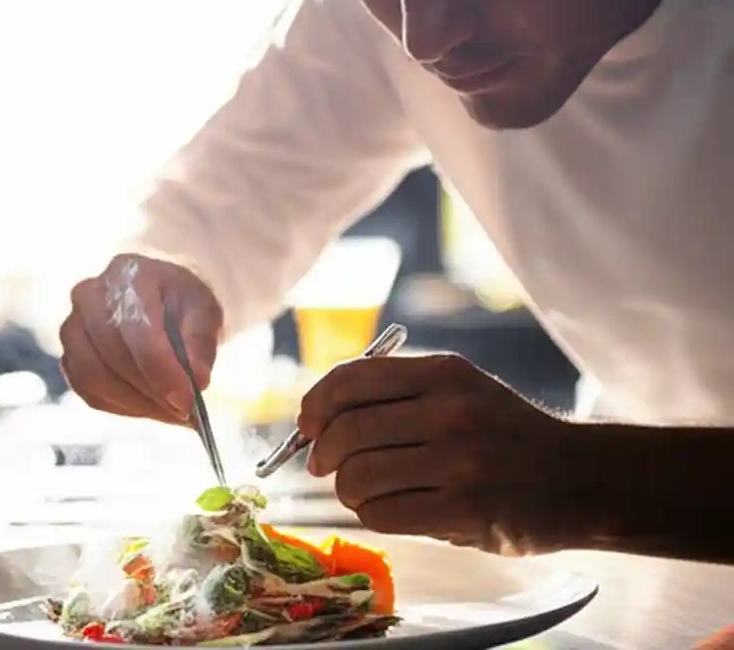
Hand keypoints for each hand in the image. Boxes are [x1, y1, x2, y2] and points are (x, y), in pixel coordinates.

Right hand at [59, 254, 222, 424]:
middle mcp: (88, 295)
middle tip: (181, 410)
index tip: (185, 399)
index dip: (159, 368)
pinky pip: (87, 391)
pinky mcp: (68, 357)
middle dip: (148, 389)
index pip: (135, 326)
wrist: (157, 300)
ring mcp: (72, 326)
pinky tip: (147, 406)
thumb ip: (201, 341)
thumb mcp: (204, 311)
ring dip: (133, 401)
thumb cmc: (180, 302)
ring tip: (167, 410)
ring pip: (91, 375)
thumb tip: (196, 379)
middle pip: (110, 352)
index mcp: (126, 274)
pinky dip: (119, 406)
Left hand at [298, 353, 577, 554]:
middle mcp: (451, 412)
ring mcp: (459, 463)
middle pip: (347, 431)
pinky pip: (383, 514)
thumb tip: (315, 417)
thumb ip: (396, 395)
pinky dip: (370, 513)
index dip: (315, 404)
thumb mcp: (460, 390)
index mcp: (445, 374)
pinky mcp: (464, 510)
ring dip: (346, 489)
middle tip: (322, 465)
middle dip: (321, 453)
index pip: (353, 379)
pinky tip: (386, 508)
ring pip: (359, 476)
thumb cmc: (504, 434)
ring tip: (359, 489)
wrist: (580, 478)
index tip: (306, 425)